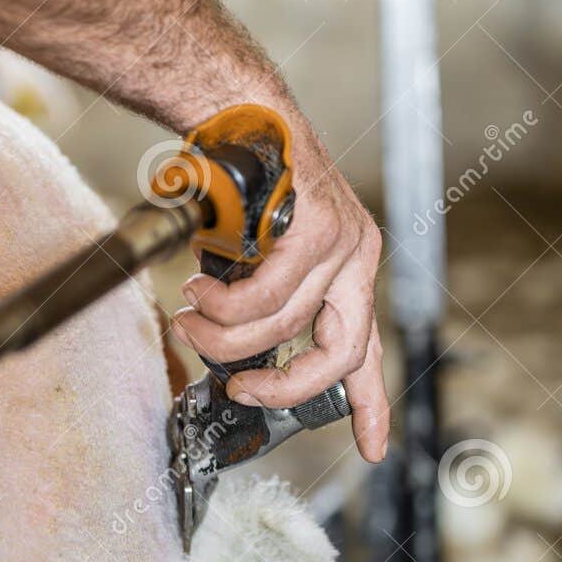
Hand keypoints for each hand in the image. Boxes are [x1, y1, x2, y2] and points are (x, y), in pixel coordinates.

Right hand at [169, 117, 389, 462]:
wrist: (233, 112)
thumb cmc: (236, 179)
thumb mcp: (256, 256)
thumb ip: (264, 302)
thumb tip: (237, 353)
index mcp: (349, 269)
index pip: (366, 350)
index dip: (370, 406)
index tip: (371, 448)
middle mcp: (357, 257)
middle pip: (336, 355)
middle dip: (280, 385)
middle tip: (236, 384)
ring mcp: (344, 241)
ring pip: (284, 325)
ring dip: (224, 335)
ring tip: (190, 317)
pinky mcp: (319, 227)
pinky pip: (269, 295)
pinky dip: (226, 305)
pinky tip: (199, 292)